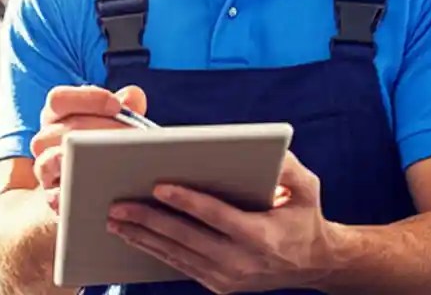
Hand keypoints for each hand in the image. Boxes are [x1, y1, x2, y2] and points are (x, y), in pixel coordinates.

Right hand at [30, 84, 146, 212]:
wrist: (96, 188)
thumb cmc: (105, 146)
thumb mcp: (115, 123)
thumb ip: (125, 106)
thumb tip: (133, 96)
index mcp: (56, 115)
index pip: (59, 99)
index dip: (88, 99)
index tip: (117, 106)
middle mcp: (45, 139)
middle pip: (64, 130)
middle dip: (100, 132)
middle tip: (128, 139)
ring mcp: (45, 169)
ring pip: (51, 160)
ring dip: (81, 159)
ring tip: (106, 159)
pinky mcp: (52, 197)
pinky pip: (53, 195)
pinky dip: (72, 191)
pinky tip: (95, 188)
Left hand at [107, 151, 338, 293]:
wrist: (315, 265)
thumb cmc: (305, 218)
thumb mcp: (307, 188)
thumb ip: (287, 167)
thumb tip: (265, 149)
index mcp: (261, 236)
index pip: (216, 216)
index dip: (186, 202)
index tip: (158, 187)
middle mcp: (241, 261)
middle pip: (186, 238)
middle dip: (148, 221)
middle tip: (118, 206)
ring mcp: (227, 278)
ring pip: (176, 255)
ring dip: (143, 237)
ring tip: (115, 221)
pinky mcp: (219, 285)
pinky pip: (180, 265)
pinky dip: (155, 250)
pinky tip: (134, 236)